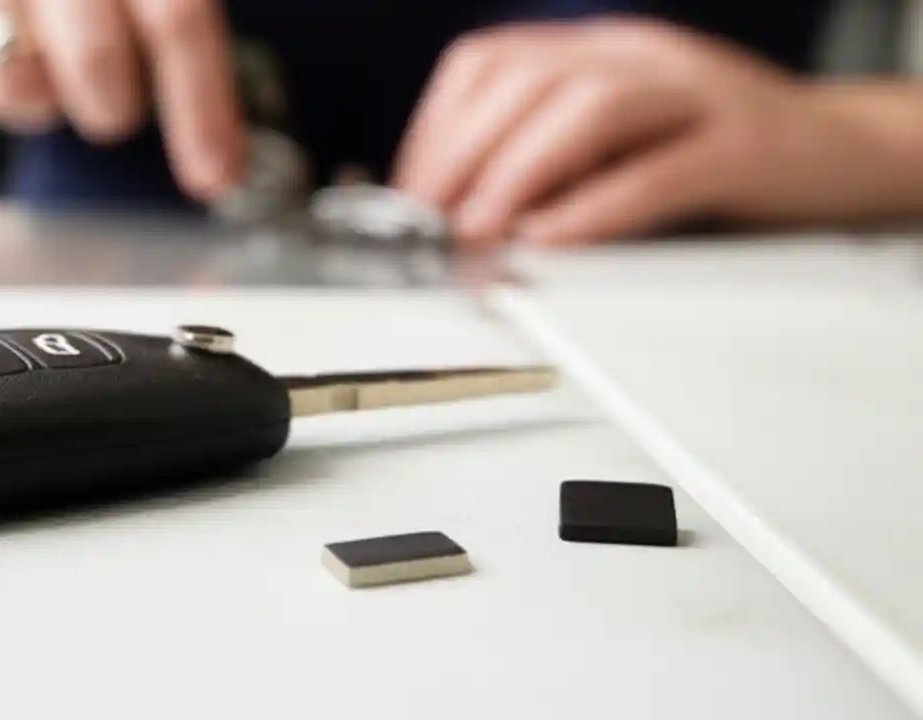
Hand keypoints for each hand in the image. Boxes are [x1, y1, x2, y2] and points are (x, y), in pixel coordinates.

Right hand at [0, 0, 242, 199]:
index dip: (200, 107)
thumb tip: (222, 143)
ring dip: (40, 104)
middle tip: (107, 99)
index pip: (175, 16)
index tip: (215, 176)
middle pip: (95, 59)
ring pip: (17, 87)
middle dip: (112, 105)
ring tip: (37, 63)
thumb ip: (171, 24)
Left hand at [393, 18, 888, 246]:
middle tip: (431, 224)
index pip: (490, 63)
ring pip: (591, 107)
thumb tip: (459, 216)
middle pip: (529, 79)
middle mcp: (643, 57)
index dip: (436, 130)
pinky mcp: (746, 146)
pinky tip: (552, 239)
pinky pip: (663, 168)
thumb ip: (544, 163)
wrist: (838, 150)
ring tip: (479, 230)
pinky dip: (597, 206)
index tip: (409, 197)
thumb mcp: (611, 143)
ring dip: (517, 173)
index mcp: (600, 50)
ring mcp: (698, 94)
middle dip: (463, 155)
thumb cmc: (709, 153)